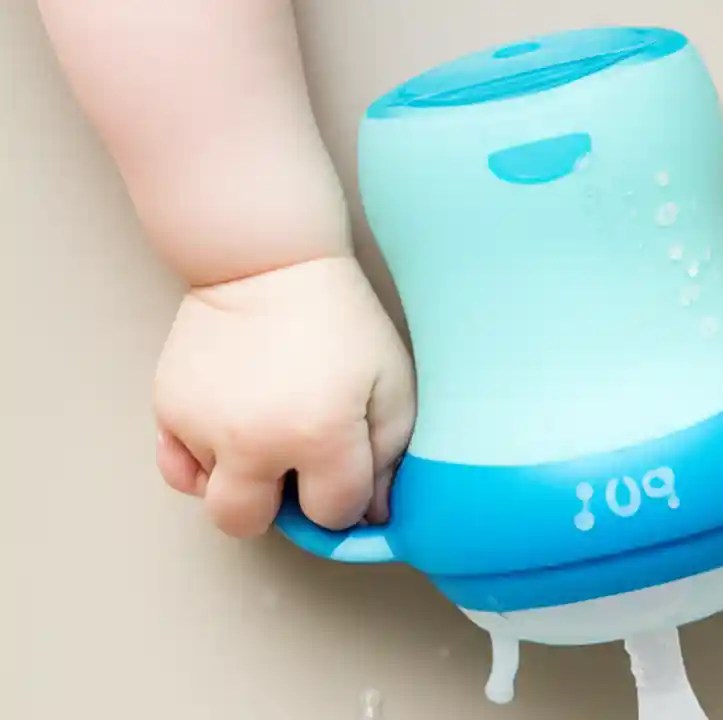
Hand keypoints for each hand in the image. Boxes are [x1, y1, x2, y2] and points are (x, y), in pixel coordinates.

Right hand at [152, 257, 415, 537]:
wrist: (268, 262)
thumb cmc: (340, 321)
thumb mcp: (390, 383)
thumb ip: (389, 455)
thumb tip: (372, 514)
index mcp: (320, 436)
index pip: (331, 515)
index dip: (344, 498)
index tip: (345, 470)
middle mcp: (254, 442)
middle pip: (252, 524)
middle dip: (278, 509)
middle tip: (296, 468)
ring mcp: (204, 427)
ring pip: (214, 496)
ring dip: (242, 478)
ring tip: (265, 430)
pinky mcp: (168, 409)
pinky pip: (178, 469)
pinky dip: (202, 463)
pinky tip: (229, 432)